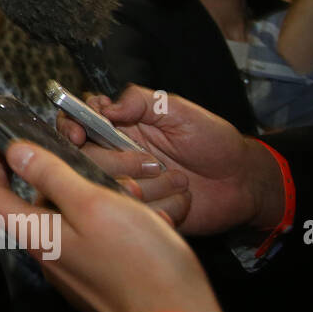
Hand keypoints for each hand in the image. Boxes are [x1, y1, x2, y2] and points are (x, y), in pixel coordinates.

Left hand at [0, 140, 225, 311]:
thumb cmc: (138, 262)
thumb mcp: (93, 204)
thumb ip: (52, 176)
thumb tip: (15, 153)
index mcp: (38, 236)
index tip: (4, 147)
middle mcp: (48, 256)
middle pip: (38, 206)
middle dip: (63, 179)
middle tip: (98, 165)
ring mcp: (73, 271)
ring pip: (70, 221)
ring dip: (95, 199)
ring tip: (133, 192)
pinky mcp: (98, 279)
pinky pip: (93, 241)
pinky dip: (111, 222)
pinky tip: (143, 218)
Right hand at [57, 85, 283, 234]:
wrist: (243, 182)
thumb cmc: (214, 142)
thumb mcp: (179, 110)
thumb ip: (141, 100)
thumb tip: (104, 106)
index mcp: (119, 127)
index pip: (77, 120)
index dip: (69, 125)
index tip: (77, 133)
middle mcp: (115, 155)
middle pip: (81, 157)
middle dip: (110, 160)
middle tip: (148, 161)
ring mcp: (124, 184)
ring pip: (100, 186)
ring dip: (136, 184)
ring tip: (170, 179)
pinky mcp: (137, 210)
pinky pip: (125, 212)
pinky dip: (152, 206)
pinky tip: (175, 200)